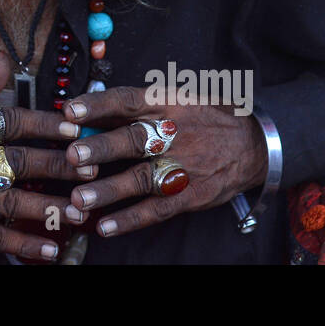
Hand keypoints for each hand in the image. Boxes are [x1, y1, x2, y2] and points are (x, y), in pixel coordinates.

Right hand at [0, 50, 86, 260]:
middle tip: (91, 169)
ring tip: (80, 212)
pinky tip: (48, 250)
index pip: (9, 121)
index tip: (75, 126)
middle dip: (58, 168)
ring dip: (48, 210)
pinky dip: (20, 246)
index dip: (45, 123)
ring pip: (9, 204)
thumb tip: (5, 59)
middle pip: (17, 163)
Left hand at [61, 86, 266, 237]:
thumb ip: (136, 105)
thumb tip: (89, 108)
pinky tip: (105, 227)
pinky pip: (157, 209)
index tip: (69, 110)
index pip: (128, 100)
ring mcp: (182, 166)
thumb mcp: (176, 98)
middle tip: (71, 155)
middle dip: (101, 148)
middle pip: (132, 140)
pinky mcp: (190, 194)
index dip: (98, 104)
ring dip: (108, 190)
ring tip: (78, 199)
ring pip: (141, 179)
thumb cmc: (204, 116)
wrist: (255, 143)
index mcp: (166, 103)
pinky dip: (130, 219)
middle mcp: (172, 133)